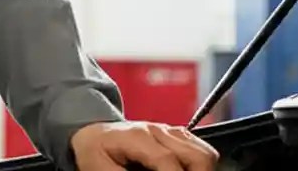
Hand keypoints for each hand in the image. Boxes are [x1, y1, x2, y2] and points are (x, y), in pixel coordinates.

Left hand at [71, 121, 217, 170]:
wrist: (93, 135)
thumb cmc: (95, 153)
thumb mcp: (100, 169)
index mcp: (137, 137)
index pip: (168, 161)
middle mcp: (158, 130)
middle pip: (197, 155)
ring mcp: (169, 131)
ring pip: (204, 152)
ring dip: (200, 170)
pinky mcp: (176, 136)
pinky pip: (201, 150)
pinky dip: (199, 165)